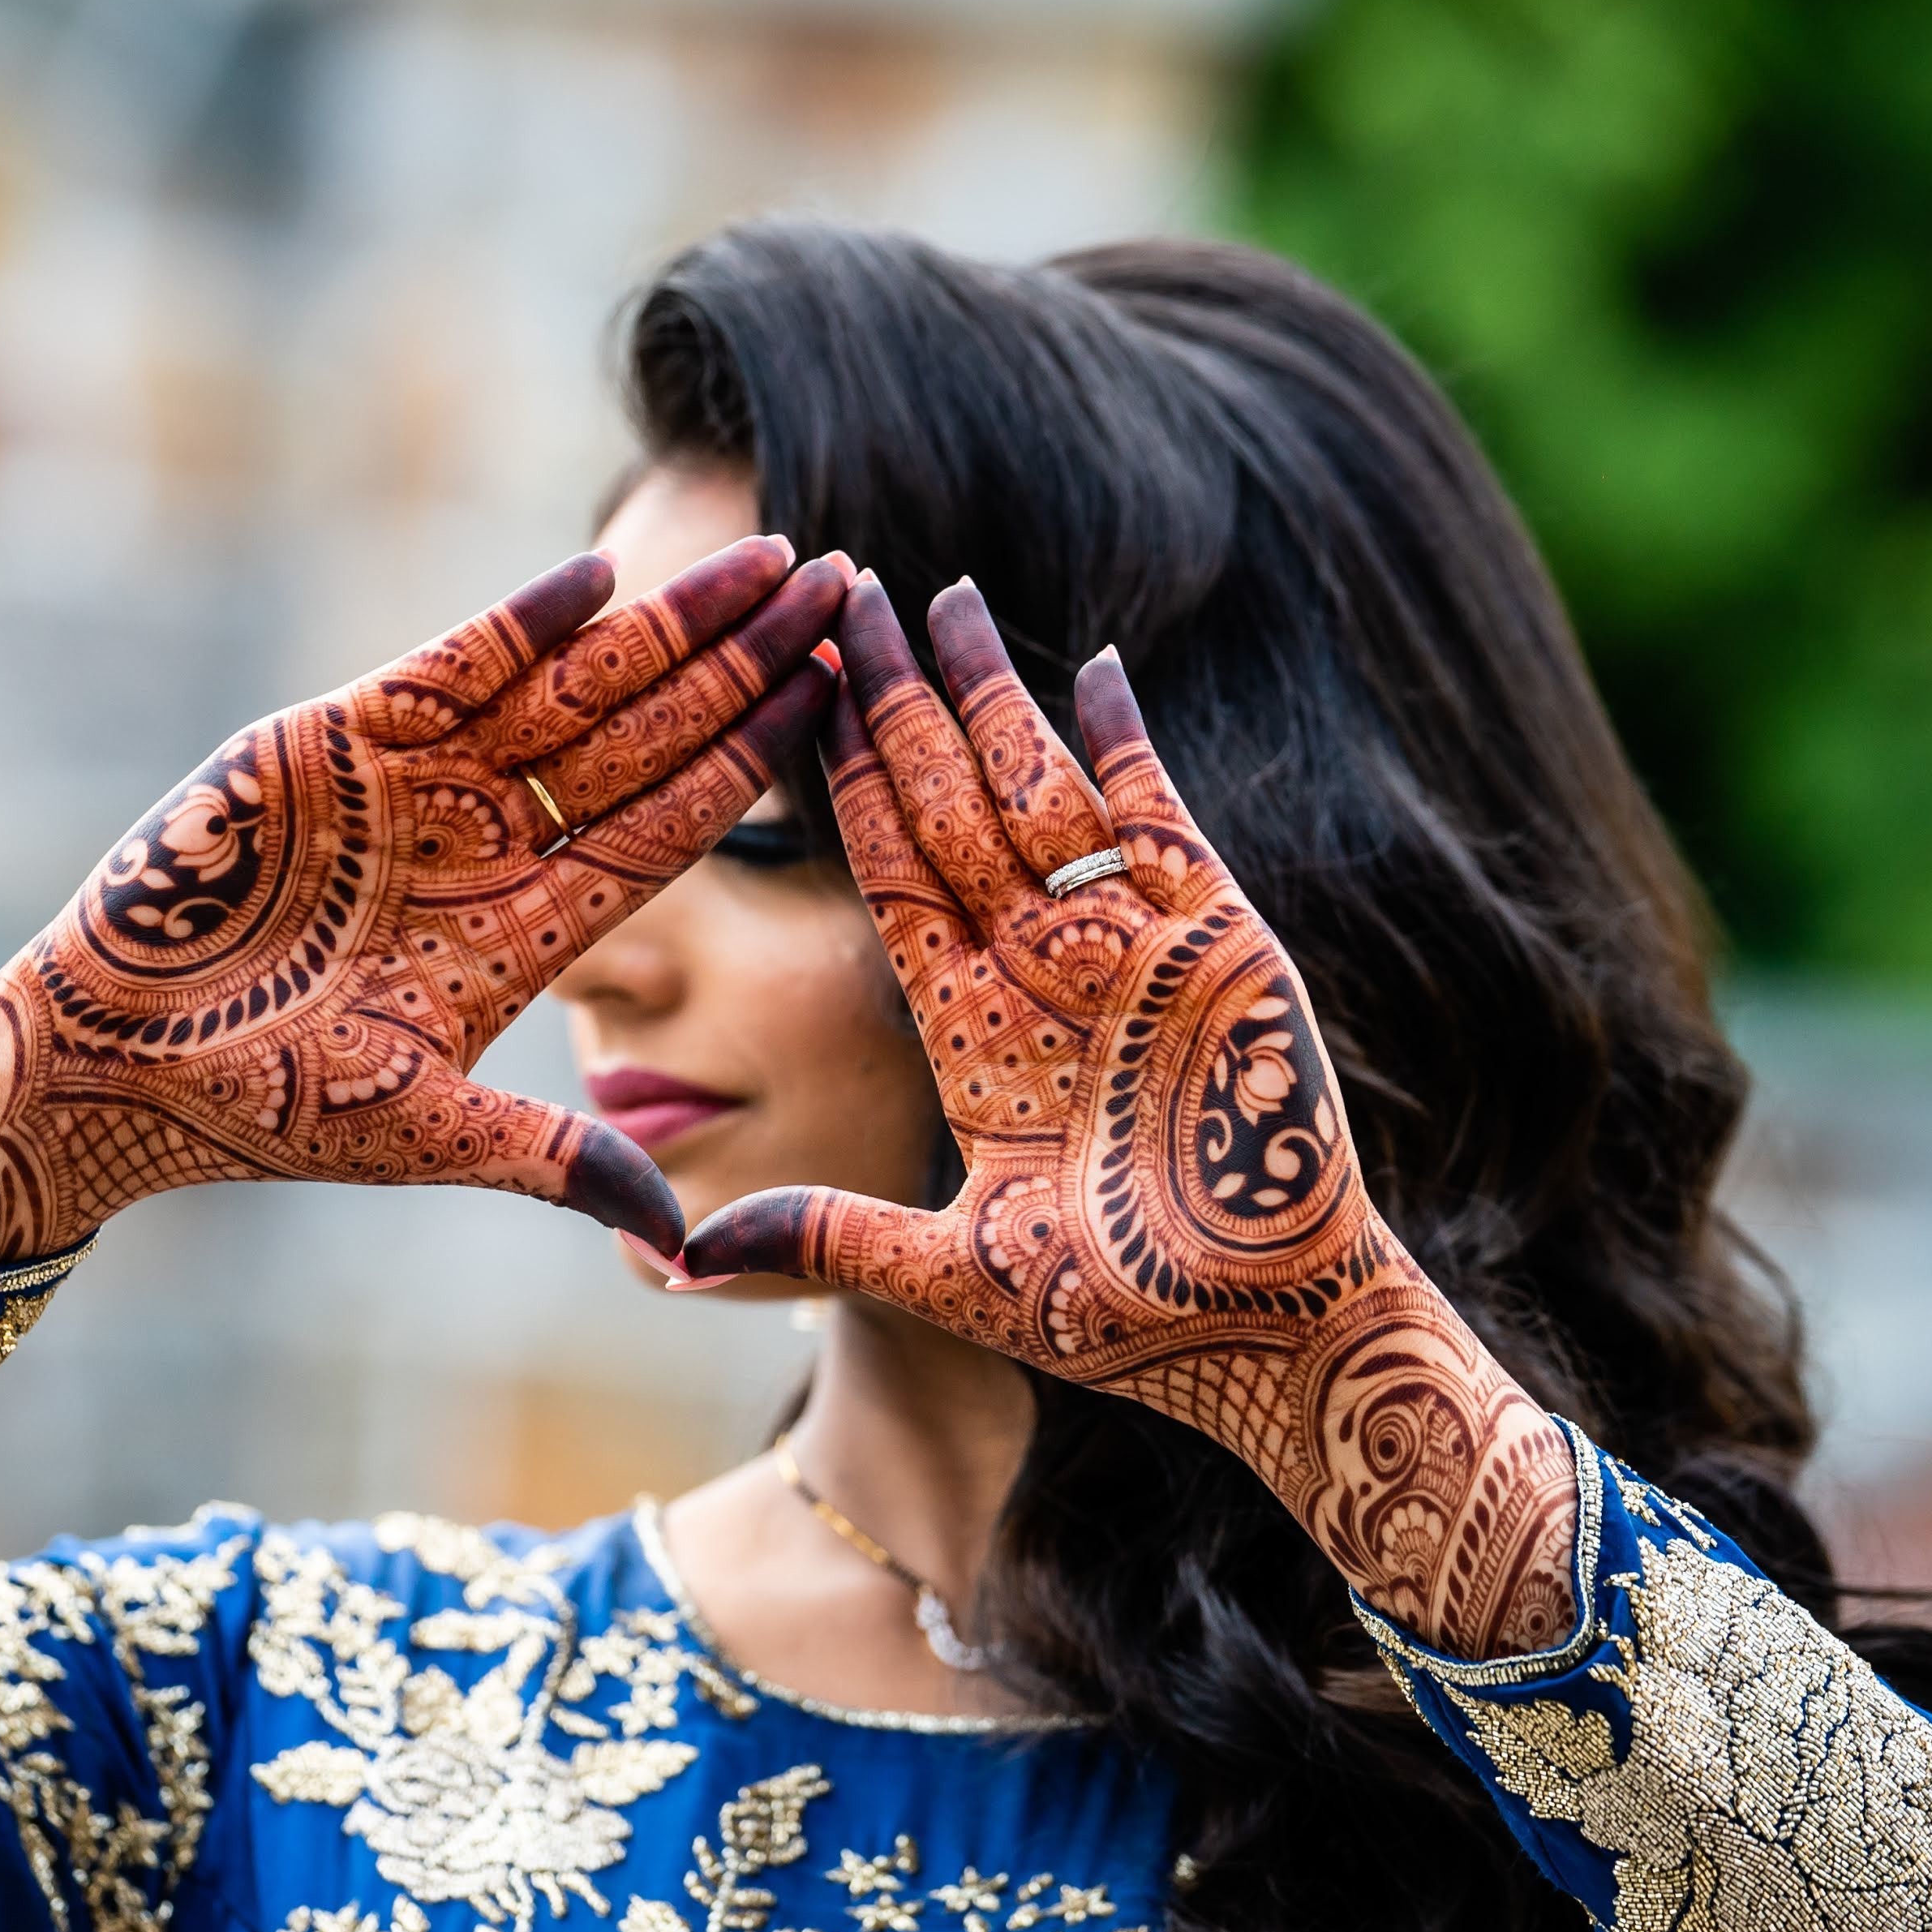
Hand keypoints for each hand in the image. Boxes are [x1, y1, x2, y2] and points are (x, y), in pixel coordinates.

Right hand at [0, 541, 848, 1267]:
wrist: (112, 1061)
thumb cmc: (258, 1110)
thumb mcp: (422, 1131)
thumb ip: (552, 1162)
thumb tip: (678, 1239)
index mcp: (528, 928)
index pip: (673, 830)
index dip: (761, 763)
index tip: (845, 697)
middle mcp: (489, 842)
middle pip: (648, 736)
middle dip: (744, 661)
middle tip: (844, 582)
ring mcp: (419, 785)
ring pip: (571, 686)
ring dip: (667, 623)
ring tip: (768, 557)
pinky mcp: (336, 738)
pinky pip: (449, 667)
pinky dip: (518, 623)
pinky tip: (600, 578)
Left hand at [677, 583, 1577, 1657]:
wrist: (1257, 1340)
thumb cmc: (1117, 1323)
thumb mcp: (951, 1274)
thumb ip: (826, 1239)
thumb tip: (674, 1256)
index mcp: (967, 1027)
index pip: (883, 872)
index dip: (835, 783)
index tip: (780, 693)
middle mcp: (1038, 969)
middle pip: (949, 804)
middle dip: (894, 701)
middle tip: (837, 591)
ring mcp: (1129, 948)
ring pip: (1042, 791)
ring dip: (993, 697)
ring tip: (941, 600)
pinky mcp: (1221, 943)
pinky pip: (1165, 823)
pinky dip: (1132, 748)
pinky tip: (1094, 667)